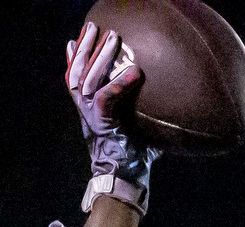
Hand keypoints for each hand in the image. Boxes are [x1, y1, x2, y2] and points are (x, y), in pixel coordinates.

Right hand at [65, 20, 153, 198]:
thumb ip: (144, 111)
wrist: (124, 182)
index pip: (74, 82)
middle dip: (83, 50)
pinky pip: (106, 99)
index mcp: (90, 113)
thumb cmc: (134, 158)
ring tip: (111, 38)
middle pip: (76, 75)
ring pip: (86, 82)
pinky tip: (135, 71)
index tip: (73, 41)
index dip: (72, 61)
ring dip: (97, 58)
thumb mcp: (138, 128)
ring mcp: (92, 120)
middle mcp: (87, 114)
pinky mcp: (102, 126)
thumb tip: (172, 101)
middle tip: (92, 27)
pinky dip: (119, 84)